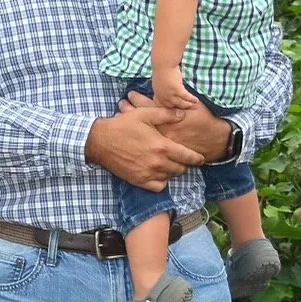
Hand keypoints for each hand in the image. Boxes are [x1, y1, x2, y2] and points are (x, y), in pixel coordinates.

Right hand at [86, 94, 209, 191]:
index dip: (197, 158)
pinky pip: (158, 187)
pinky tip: (158, 174)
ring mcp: (148, 173)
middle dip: (183, 164)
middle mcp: (157, 162)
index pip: (188, 157)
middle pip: (180, 169)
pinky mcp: (138, 180)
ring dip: (171, 172)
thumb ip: (166, 114)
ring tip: (168, 164)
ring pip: (170, 177)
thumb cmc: (123, 125)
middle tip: (180, 159)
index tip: (200, 159)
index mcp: (162, 146)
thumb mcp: (144, 114)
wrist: (100, 141)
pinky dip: (161, 182)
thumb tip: (183, 115)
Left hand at [151, 69, 199, 115]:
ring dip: (188, 105)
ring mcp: (169, 94)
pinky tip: (196, 100)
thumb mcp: (159, 81)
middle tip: (189, 112)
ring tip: (195, 106)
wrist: (163, 63)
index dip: (171, 109)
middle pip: (173, 107)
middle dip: (181, 109)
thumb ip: (162, 88)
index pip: (164, 106)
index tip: (178, 110)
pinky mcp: (177, 90)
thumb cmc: (161, 69)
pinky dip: (192, 99)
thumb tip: (167, 90)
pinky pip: (186, 97)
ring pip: (181, 103)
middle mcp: (163, 96)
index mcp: (158, 94)